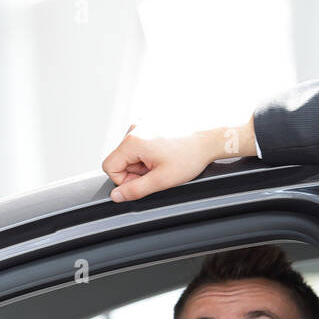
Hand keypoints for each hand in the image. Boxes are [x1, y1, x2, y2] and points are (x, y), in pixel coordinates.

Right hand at [101, 118, 254, 201]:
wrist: (209, 139)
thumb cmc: (190, 156)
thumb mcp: (162, 180)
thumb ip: (135, 190)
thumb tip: (116, 196)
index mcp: (133, 140)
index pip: (109, 167)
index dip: (124, 180)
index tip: (144, 180)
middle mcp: (134, 127)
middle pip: (120, 159)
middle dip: (136, 171)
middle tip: (158, 171)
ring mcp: (142, 123)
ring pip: (130, 153)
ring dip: (143, 162)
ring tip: (164, 161)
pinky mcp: (150, 122)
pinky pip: (140, 143)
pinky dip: (150, 152)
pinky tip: (165, 153)